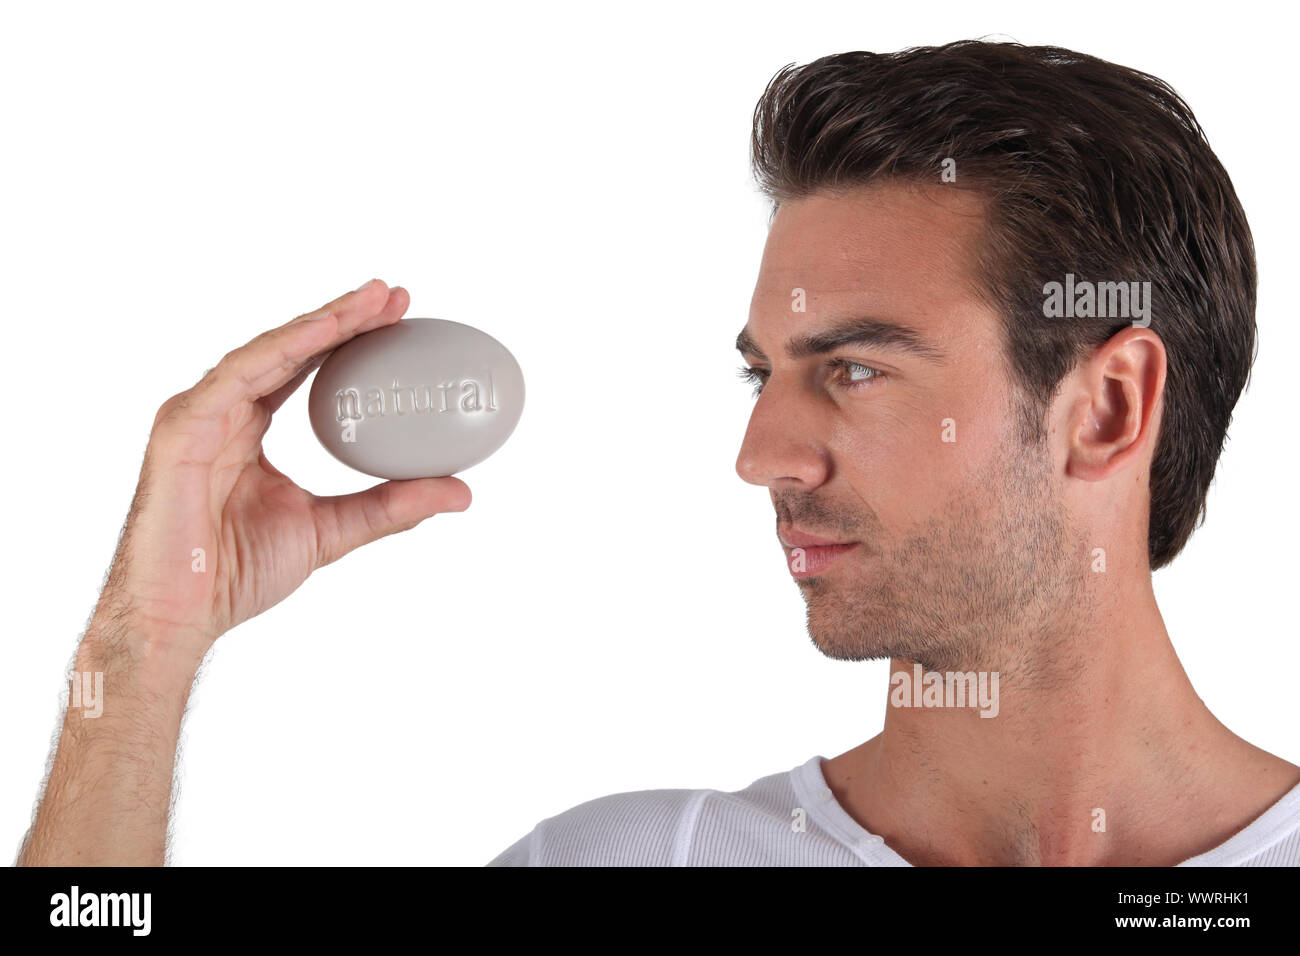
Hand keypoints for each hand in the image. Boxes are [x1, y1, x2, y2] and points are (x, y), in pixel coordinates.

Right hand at [97, 279, 471, 660]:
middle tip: (396, 295)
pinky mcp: (182, 426)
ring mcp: (199, 415)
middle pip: (289, 349)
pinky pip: (239, 374)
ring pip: (267, 351)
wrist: (184, 614)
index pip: (305, 370)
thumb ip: (391, 505)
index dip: (350, 341)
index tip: (401, 320)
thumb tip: (461, 491)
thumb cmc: (237, 572)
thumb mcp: (334, 529)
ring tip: (372, 302)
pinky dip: (284, 348)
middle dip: (343, 317)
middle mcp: (223, 413)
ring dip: (321, 321)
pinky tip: (324, 331)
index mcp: (249, 429)